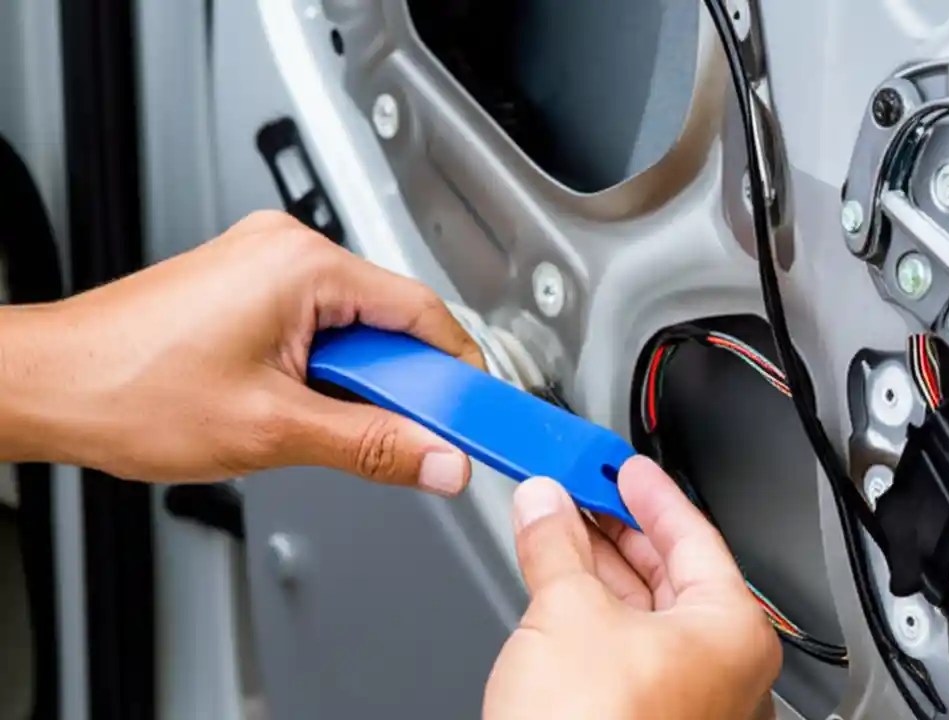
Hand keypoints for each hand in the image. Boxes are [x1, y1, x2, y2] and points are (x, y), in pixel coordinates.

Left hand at [0, 210, 481, 492]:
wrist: (44, 386)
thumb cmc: (127, 388)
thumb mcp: (273, 430)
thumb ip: (374, 446)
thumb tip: (439, 459)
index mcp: (302, 264)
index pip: (421, 310)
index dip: (457, 371)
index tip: (474, 415)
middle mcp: (283, 249)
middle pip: (388, 317)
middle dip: (400, 383)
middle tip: (405, 438)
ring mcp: (260, 264)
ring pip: (351, 325)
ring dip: (358, 379)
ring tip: (324, 423)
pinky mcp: (243, 284)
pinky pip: (315, 323)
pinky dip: (325, 369)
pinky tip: (302, 405)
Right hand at [484, 456, 781, 719]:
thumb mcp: (564, 615)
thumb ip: (554, 546)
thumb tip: (544, 507)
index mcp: (733, 632)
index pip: (694, 536)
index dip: (650, 492)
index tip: (625, 468)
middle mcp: (726, 673)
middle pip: (671, 576)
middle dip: (616, 532)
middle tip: (578, 493)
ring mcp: (691, 708)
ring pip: (646, 619)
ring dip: (598, 573)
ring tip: (555, 532)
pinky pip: (628, 656)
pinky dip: (594, 620)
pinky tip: (558, 596)